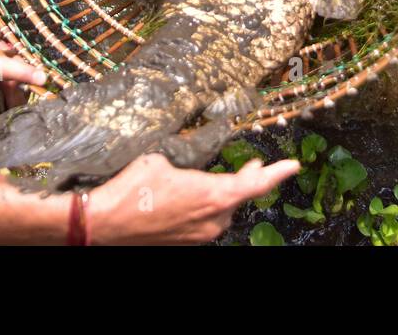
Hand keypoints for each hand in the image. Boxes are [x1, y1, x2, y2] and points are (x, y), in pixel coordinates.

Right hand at [85, 153, 300, 243]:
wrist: (104, 224)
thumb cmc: (133, 189)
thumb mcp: (161, 159)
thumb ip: (187, 158)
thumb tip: (190, 155)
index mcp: (214, 196)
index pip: (256, 183)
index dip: (277, 173)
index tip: (294, 165)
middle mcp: (213, 220)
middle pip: (239, 196)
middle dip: (248, 178)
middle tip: (257, 165)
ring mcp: (200, 235)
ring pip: (220, 210)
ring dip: (220, 194)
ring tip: (216, 177)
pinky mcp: (186, 242)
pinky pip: (204, 221)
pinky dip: (204, 207)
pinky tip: (190, 196)